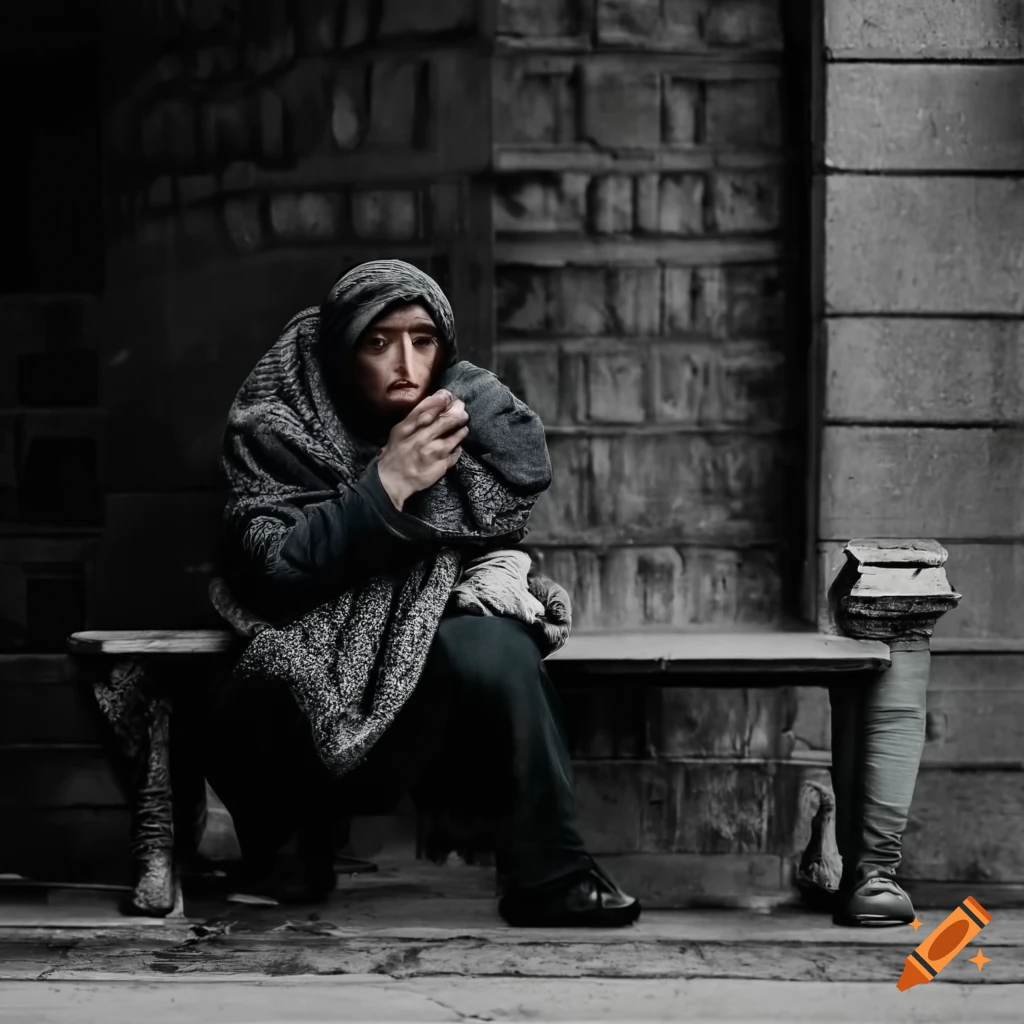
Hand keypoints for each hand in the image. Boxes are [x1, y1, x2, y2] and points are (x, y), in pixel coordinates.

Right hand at [377, 390, 468, 509]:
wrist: (392, 481)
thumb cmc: (396, 454)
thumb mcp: (399, 431)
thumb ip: (415, 417)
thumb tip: (435, 400)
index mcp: (408, 428)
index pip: (428, 408)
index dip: (441, 400)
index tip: (448, 396)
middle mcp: (422, 438)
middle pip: (446, 420)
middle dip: (457, 412)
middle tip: (462, 409)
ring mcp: (433, 452)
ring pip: (456, 436)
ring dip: (461, 429)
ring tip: (462, 427)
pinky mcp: (441, 465)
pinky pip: (456, 452)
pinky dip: (458, 447)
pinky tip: (456, 445)